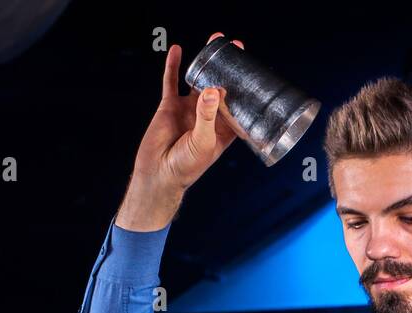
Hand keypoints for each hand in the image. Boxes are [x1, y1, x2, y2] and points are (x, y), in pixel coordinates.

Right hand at [117, 34, 243, 229]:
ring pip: (199, 80)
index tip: (253, 69)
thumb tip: (212, 90)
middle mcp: (208, 116)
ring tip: (214, 41)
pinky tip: (177, 50)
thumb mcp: (203, 143)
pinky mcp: (170, 106)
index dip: (246, 87)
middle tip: (236, 47)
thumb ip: (207, 117)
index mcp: (223, 129)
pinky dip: (174, 66)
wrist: (158, 174)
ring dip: (205, 62)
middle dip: (228, 67)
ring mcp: (189, 109)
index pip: (239, 104)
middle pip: (221, 86)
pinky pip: (171, 82)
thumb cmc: (186, 166)